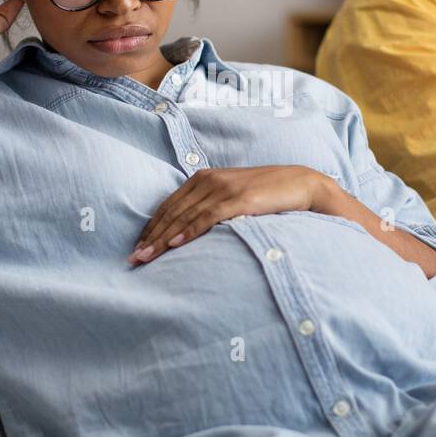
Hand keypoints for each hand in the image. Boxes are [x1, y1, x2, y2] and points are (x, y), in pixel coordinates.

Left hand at [129, 166, 337, 264]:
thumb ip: (212, 206)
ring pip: (185, 216)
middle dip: (151, 236)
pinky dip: (189, 230)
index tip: (138, 247)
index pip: (169, 205)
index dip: (152, 226)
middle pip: (172, 212)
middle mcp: (210, 180)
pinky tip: (175, 244)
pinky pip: (207, 217)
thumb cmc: (268, 194)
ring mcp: (224, 189)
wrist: (301, 184)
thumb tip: (192, 229)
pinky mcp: (239, 199)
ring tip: (146, 257)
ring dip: (163, 238)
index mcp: (205, 178)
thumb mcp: (234, 196)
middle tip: (134, 258)